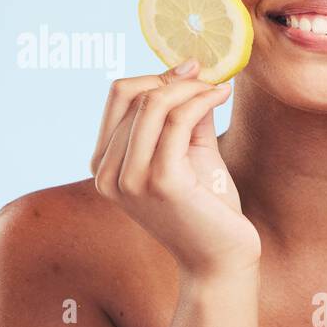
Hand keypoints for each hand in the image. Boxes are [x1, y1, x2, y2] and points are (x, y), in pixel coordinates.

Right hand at [90, 59, 259, 278]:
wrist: (221, 258)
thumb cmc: (206, 207)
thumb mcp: (186, 151)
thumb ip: (180, 114)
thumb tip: (188, 68)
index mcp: (104, 166)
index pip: (117, 97)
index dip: (153, 75)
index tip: (190, 68)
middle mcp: (107, 174)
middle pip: (132, 95)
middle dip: (173, 78)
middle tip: (208, 76)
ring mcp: (130, 179)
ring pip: (153, 104)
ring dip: (191, 87)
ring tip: (219, 87)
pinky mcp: (160, 182)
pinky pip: (178, 120)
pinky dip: (202, 99)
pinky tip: (222, 95)